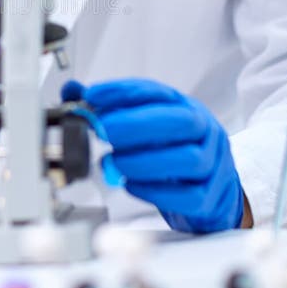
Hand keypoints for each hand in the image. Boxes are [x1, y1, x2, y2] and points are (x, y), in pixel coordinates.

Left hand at [62, 77, 244, 232]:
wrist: (213, 192)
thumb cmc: (173, 154)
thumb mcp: (146, 127)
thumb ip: (110, 110)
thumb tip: (72, 90)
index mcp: (186, 107)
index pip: (156, 92)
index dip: (122, 92)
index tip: (91, 96)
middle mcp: (204, 131)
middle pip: (181, 121)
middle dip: (138, 124)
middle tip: (105, 131)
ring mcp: (214, 163)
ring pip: (189, 159)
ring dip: (145, 161)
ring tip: (113, 162)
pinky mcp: (212, 197)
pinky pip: (189, 195)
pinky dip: (156, 192)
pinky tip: (131, 185)